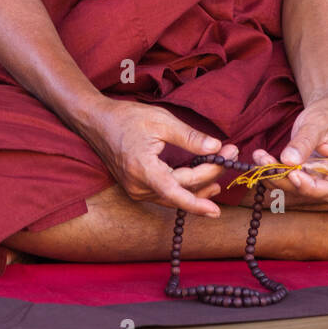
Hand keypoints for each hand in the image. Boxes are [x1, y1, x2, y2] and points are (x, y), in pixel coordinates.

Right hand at [85, 101, 239, 216]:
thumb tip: (216, 148)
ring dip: (199, 184)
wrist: (96, 122)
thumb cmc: (126, 117)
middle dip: (208, 174)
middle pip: (181, 189)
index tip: (216, 211)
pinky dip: (185, 187)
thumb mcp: (161, 120)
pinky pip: (166, 193)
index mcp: (143, 169)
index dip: (197, 202)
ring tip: (221, 169)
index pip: (175, 193)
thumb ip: (189, 137)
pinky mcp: (137, 188)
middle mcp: (138, 186)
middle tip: (230, 155)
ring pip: (175, 194)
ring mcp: (136, 189)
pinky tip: (203, 183)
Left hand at [253, 89, 327, 202]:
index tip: (292, 174)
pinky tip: (260, 159)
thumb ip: (303, 143)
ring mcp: (319, 178)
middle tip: (263, 164)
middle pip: (309, 191)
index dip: (309, 187)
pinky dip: (273, 171)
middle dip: (283, 180)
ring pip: (295, 188)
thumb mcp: (317, 124)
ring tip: (258, 157)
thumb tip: (288, 161)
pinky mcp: (306, 175)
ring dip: (274, 176)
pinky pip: (289, 179)